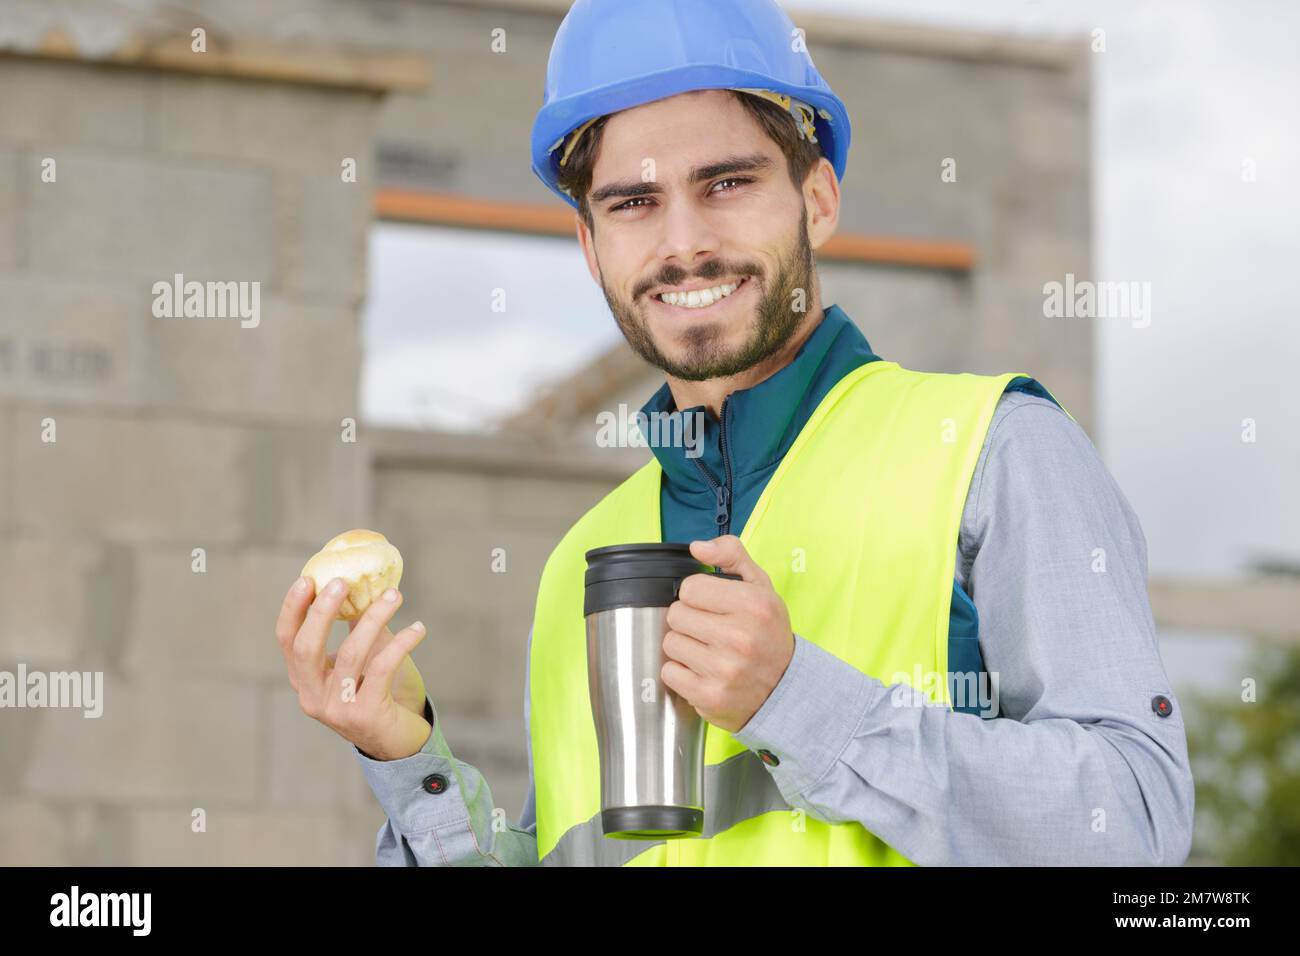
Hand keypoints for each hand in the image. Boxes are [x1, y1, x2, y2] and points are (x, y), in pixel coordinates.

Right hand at [275, 575, 430, 760]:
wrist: (398, 742)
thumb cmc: (379, 693)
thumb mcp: (360, 661)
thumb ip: (355, 630)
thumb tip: (364, 586)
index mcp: (305, 681)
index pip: (287, 641)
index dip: (293, 609)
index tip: (307, 579)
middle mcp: (313, 697)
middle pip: (306, 648)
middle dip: (323, 611)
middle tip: (343, 582)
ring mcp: (337, 710)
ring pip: (352, 653)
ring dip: (375, 618)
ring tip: (395, 596)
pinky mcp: (365, 715)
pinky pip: (382, 668)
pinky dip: (402, 643)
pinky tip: (418, 629)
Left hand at [661, 535, 794, 733]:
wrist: (784, 688)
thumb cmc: (767, 633)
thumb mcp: (760, 587)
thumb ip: (731, 555)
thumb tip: (697, 548)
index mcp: (753, 604)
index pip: (690, 587)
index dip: (697, 595)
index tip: (712, 605)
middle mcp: (740, 637)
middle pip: (676, 614)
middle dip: (689, 620)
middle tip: (710, 630)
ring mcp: (724, 669)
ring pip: (670, 642)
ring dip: (684, 646)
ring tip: (708, 651)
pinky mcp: (709, 696)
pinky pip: (669, 672)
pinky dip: (681, 672)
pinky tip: (703, 671)